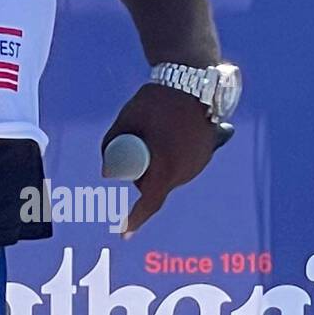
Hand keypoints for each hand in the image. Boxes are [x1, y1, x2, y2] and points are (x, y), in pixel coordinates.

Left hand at [102, 83, 219, 235]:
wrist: (193, 81)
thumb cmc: (156, 101)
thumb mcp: (126, 121)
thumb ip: (112, 146)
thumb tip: (107, 172)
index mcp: (167, 166)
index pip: (149, 202)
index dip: (134, 219)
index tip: (122, 233)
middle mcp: (186, 171)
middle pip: (156, 186)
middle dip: (142, 173)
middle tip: (137, 140)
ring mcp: (199, 164)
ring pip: (169, 176)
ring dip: (157, 165)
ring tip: (158, 132)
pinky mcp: (206, 156)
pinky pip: (181, 166)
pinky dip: (171, 158)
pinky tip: (169, 135)